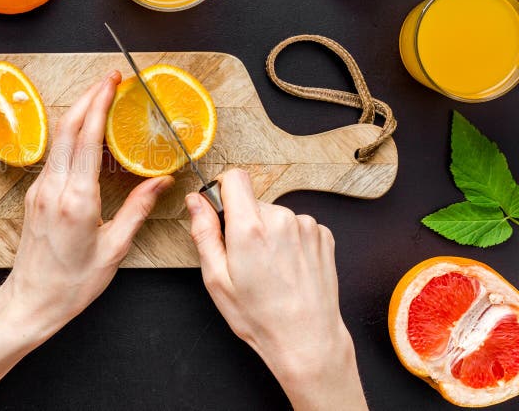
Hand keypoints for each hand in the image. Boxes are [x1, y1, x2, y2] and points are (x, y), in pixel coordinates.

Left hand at [3, 70, 173, 336]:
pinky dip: (71, 135)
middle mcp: (53, 188)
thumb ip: (138, 209)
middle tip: (109, 78)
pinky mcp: (35, 195)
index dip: (100, 104)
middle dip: (88, 97)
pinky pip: (54, 155)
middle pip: (68, 128)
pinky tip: (85, 133)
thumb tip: (162, 181)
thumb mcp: (114, 248)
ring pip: (58, 138)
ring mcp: (40, 190)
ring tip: (99, 96)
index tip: (112, 82)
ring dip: (78, 112)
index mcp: (76, 199)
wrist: (31, 301)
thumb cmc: (72, 283)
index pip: (87, 138)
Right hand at [186, 169, 366, 410]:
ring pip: (275, 215)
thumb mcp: (216, 280)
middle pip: (253, 202)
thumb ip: (204, 233)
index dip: (223, 191)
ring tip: (270, 269)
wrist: (307, 340)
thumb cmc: (260, 317)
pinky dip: (289, 240)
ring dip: (269, 233)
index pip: (234, 178)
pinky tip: (288, 268)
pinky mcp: (323, 235)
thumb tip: (195, 201)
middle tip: (245, 260)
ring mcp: (306, 226)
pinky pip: (296, 225)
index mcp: (250, 228)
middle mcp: (281, 219)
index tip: (221, 212)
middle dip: (244, 222)